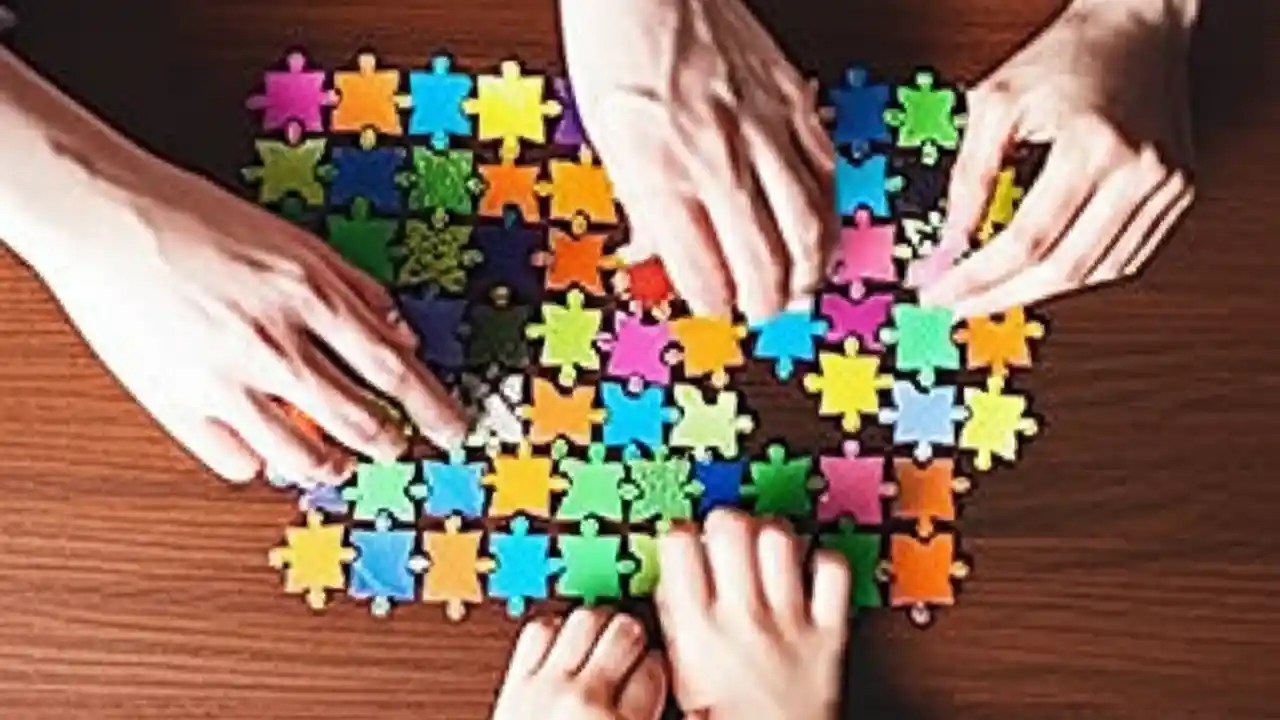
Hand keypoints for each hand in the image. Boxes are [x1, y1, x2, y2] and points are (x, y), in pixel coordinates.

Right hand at [27, 157, 464, 483]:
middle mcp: (275, 345)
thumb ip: (356, 290)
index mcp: (311, 297)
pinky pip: (237, 461)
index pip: (395, 371)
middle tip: (396, 448)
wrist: (106, 216)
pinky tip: (265, 451)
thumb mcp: (298, 242)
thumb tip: (401, 335)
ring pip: (302, 458)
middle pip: (358, 422)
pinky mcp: (179, 405)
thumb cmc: (198, 219)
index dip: (433, 409)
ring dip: (331, 466)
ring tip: (336, 461)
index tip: (454, 431)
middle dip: (389, 444)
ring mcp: (226, 382)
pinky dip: (260, 463)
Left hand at [492, 609, 667, 719]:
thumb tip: (700, 714)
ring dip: (598, 627)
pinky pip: (539, 632)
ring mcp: (547, 687)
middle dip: (635, 639)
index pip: (656, 669)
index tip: (655, 675)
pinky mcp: (516, 684)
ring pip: (584, 620)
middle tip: (631, 655)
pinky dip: (553, 631)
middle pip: (624, 631)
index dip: (660, 668)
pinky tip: (563, 648)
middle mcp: (584, 700)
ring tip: (600, 644)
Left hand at [560, 0, 835, 320]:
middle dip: (767, 304)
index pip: (703, 275)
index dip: (712, 304)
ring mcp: (763, 130)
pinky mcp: (791, 100)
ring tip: (803, 286)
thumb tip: (654, 253)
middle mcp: (717, 158)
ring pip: (808, 225)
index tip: (714, 307)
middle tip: (764, 313)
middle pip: (764, 263)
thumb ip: (638, 203)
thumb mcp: (605, 141)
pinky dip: (828, 210)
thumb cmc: (615, 49)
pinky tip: (821, 225)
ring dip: (809, 269)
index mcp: (661, 175)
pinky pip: (827, 171)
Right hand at [655, 511, 850, 719]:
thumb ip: (677, 629)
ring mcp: (789, 622)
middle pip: (731, 526)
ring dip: (769, 533)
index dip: (679, 535)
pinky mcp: (829, 633)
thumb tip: (672, 586)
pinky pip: (833, 571)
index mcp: (698, 631)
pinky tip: (807, 572)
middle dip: (724, 522)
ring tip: (763, 549)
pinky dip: (823, 562)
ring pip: (779, 537)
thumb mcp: (681, 684)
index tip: (684, 545)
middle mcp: (744, 618)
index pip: (679, 543)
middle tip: (725, 538)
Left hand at [918, 0, 1197, 317]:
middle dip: (1003, 296)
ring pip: (1098, 272)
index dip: (978, 278)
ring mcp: (1167, 186)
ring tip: (992, 293)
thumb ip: (969, 173)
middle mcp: (1139, 171)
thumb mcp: (996, 102)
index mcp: (1094, 145)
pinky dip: (1081, 275)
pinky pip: (1127, 259)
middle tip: (959, 306)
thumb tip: (950, 238)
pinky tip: (1043, 274)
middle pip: (1064, 268)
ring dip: (1040, 292)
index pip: (1027, 240)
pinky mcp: (1179, 193)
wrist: (1139, 24)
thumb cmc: (1069, 53)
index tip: (940, 292)